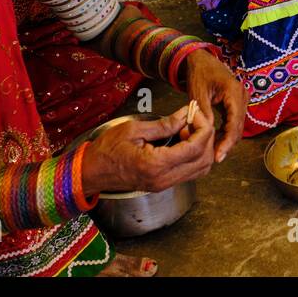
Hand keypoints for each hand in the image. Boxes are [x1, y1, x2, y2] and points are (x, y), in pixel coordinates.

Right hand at [81, 106, 215, 196]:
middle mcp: (164, 179)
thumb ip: (164, 124)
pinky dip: (194, 155)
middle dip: (206, 136)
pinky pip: (190, 172)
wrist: (91, 172)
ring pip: (201, 168)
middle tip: (193, 119)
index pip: (196, 147)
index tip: (195, 112)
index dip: (203, 127)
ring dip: (202, 147)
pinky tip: (182, 140)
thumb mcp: (134, 130)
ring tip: (186, 129)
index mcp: (156, 165)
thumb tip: (186, 114)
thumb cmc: (107, 150)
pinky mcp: (163, 184)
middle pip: (204, 160)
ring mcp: (165, 184)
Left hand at [184, 49, 247, 162]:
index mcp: (234, 93)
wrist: (201, 60)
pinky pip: (234, 121)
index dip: (227, 142)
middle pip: (239, 127)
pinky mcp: (237, 102)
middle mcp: (242, 96)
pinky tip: (216, 141)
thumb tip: (206, 134)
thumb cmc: (199, 73)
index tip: (218, 156)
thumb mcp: (198, 94)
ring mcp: (242, 99)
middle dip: (227, 144)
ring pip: (237, 126)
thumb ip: (203, 113)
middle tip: (215, 158)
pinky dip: (226, 132)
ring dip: (227, 139)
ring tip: (214, 153)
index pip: (234, 124)